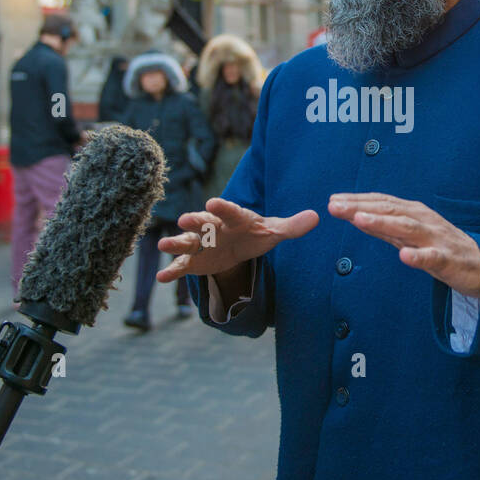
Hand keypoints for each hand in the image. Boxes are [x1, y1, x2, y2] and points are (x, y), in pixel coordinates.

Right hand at [155, 197, 317, 282]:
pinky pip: (182, 265)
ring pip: (186, 242)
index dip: (222, 206)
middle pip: (202, 222)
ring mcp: (201, 243)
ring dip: (175, 243)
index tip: (212, 202)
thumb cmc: (256, 234)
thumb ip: (292, 226)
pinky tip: (162, 277)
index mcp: (234, 217)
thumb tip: (317, 216)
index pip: (229, 210)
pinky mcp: (195, 261)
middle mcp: (213, 227)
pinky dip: (172, 270)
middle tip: (184, 220)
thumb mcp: (274, 231)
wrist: (239, 246)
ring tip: (164, 245)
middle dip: (194, 221)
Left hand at [329, 193, 479, 297]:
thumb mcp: (409, 234)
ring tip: (360, 220)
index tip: (333, 200)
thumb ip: (384, 226)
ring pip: (407, 228)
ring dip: (383, 223)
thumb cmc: (440, 246)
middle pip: (389, 211)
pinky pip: (432, 258)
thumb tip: (353, 215)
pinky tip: (404, 257)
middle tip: (335, 206)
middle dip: (360, 207)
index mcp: (412, 212)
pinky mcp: (447, 259)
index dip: (357, 200)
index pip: (381, 202)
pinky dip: (418, 256)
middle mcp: (422, 220)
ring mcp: (435, 238)